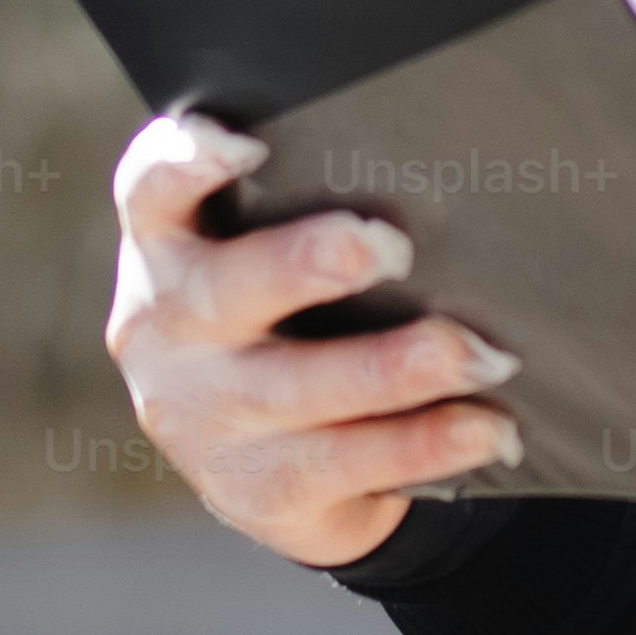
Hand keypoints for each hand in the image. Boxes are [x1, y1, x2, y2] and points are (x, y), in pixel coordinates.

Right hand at [103, 111, 523, 568]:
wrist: (262, 469)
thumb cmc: (284, 322)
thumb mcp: (264, 261)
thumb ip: (306, 209)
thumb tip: (431, 175)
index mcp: (166, 251)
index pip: (150, 190)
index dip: (185, 162)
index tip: (248, 145)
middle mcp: (168, 333)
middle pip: (225, 290)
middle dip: (307, 265)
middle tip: (390, 247)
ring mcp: (206, 420)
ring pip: (298, 391)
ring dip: (397, 369)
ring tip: (479, 354)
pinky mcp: (260, 490)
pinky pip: (348, 465)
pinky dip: (426, 444)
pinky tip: (486, 428)